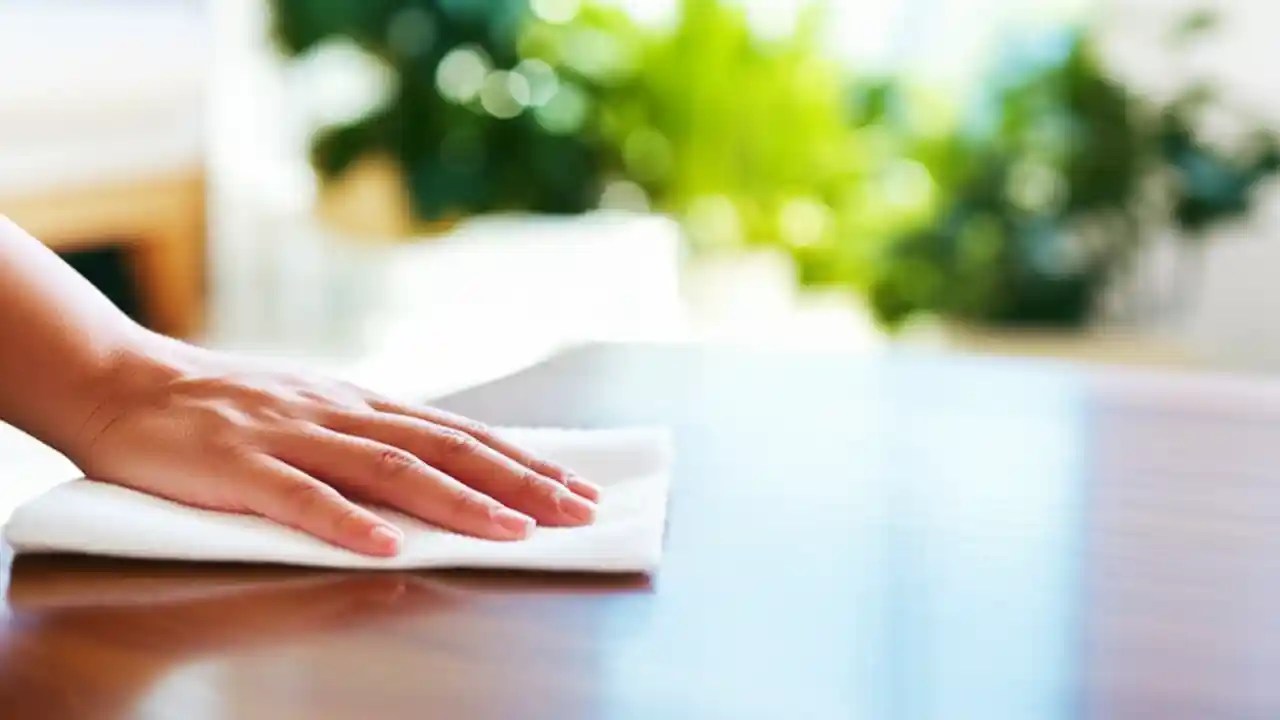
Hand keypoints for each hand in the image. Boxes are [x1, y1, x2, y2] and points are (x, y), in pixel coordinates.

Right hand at [65, 337, 599, 556]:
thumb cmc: (222, 408)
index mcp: (358, 405)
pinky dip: (345, 522)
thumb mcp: (311, 411)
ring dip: (455, 502)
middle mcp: (338, 414)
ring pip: (387, 469)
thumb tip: (443, 465)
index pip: (459, 433)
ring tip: (509, 532)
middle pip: (443, 449)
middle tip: (575, 511)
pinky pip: (298, 497)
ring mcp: (290, 437)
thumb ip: (368, 437)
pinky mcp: (238, 465)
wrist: (123, 382)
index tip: (575, 487)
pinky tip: (386, 546)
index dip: (522, 461)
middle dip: (516, 482)